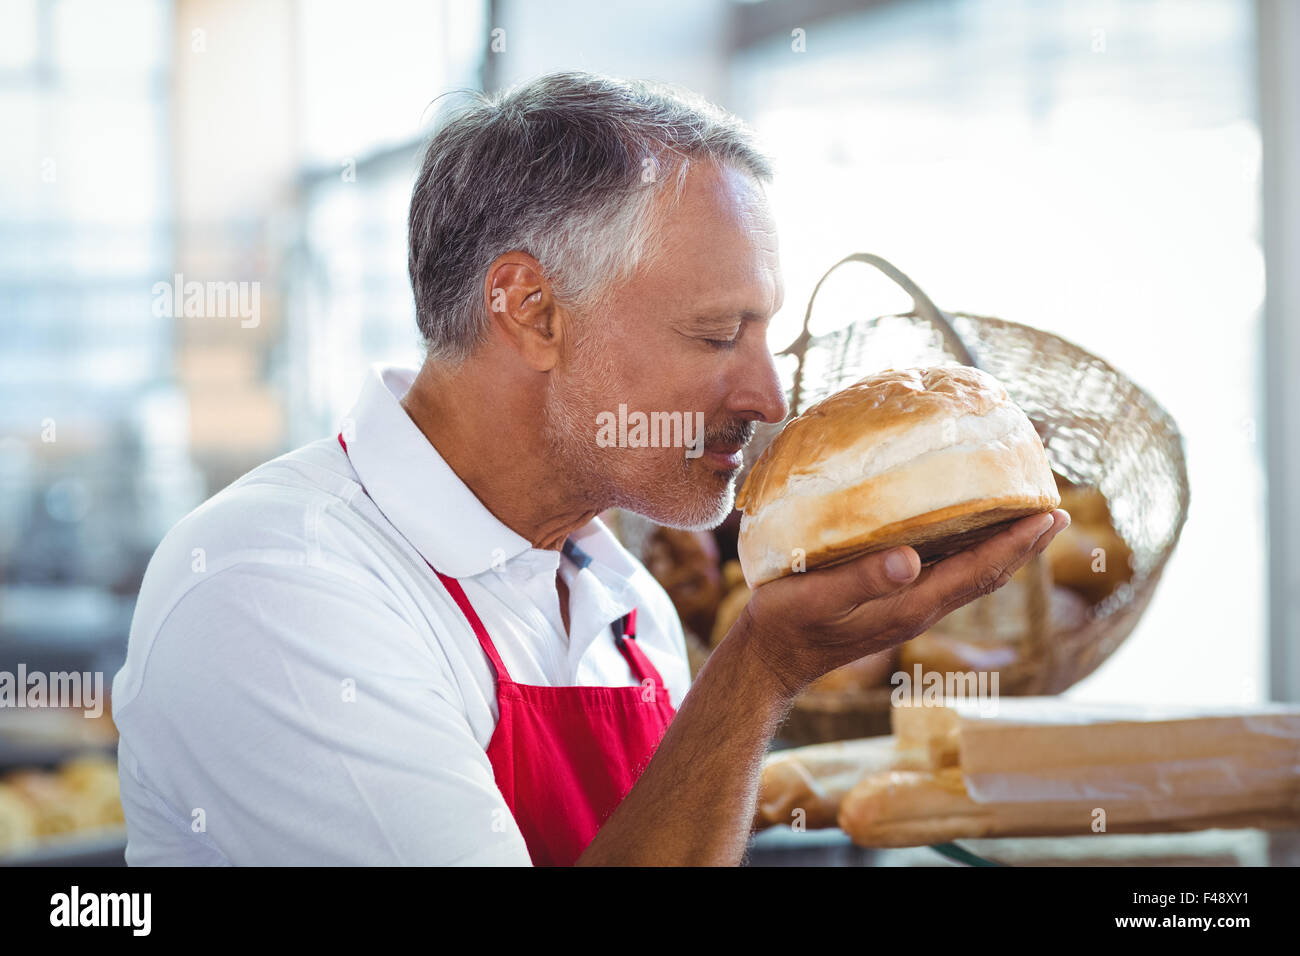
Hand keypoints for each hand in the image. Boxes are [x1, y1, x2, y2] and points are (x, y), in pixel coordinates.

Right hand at [736, 509, 1070, 696]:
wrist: (769, 660)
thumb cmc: (786, 624)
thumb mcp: (818, 598)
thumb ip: (862, 579)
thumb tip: (911, 558)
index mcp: (911, 604)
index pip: (979, 570)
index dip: (1018, 543)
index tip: (1052, 514)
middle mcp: (920, 606)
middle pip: (987, 573)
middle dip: (1023, 542)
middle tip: (1055, 505)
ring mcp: (909, 606)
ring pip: (970, 573)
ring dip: (1002, 545)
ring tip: (1025, 513)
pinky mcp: (893, 600)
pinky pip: (947, 572)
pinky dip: (970, 548)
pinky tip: (965, 528)